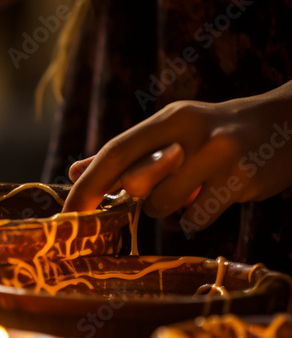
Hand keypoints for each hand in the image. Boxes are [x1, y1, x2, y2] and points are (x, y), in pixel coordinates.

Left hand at [63, 84, 291, 233]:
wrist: (289, 125)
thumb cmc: (219, 134)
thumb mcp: (174, 132)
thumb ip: (127, 153)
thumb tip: (75, 171)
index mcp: (169, 118)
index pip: (115, 151)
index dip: (88, 185)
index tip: (68, 212)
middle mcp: (191, 131)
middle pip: (136, 181)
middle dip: (132, 198)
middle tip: (144, 194)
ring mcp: (219, 154)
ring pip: (164, 206)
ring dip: (169, 209)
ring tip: (193, 190)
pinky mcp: (242, 180)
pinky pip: (196, 219)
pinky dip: (197, 218)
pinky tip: (215, 198)